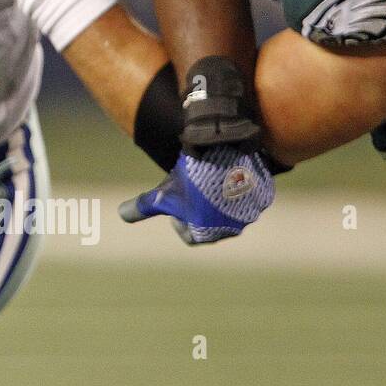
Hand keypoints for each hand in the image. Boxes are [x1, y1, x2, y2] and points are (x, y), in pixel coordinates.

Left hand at [119, 147, 274, 244]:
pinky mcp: (263, 193)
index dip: (178, 221)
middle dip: (200, 210)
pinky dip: (237, 185)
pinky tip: (225, 170)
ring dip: (220, 198)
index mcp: (209, 233)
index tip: (174, 205)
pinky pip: (249, 193)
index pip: (191, 235)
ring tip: (208, 178)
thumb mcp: (163, 193)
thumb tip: (122, 215)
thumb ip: (143, 207)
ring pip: (232, 208)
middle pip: (213, 223)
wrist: (222, 149)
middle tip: (191, 189)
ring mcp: (252, 210)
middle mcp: (234, 227)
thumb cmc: (189, 176)